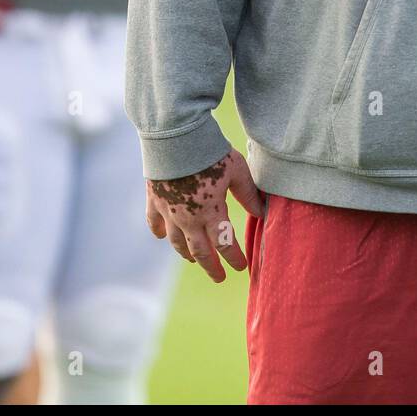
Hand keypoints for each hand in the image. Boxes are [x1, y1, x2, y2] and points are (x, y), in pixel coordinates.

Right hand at [145, 149, 264, 282]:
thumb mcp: (237, 171)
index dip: (234, 257)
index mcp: (211, 212)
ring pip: (177, 242)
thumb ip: (248, 194)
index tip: (242, 267)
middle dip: (212, 266)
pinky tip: (163, 237)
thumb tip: (262, 212)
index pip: (225, 244)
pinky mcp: (154, 200)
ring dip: (187, 254)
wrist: (175, 137)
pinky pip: (155, 224)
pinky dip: (160, 233)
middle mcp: (188, 219)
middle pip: (201, 251)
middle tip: (220, 277)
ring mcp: (169, 212)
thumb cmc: (210, 152)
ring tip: (194, 260)